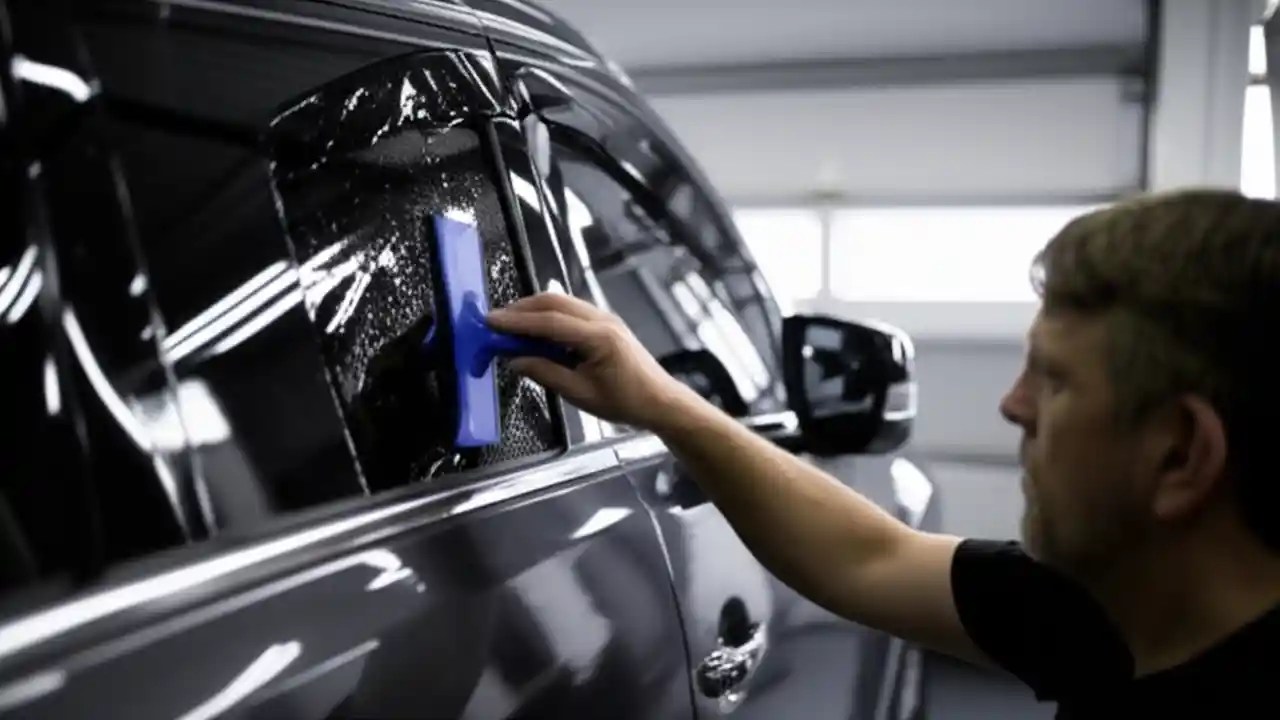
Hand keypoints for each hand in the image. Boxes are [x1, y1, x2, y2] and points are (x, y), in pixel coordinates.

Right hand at [487, 293, 694, 429]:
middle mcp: (601, 319)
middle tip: (495, 320)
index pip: (549, 322)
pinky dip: (549, 314)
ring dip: (534, 309)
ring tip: (510, 323)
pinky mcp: (605, 322)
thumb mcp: (580, 394)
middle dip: (522, 308)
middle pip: (554, 302)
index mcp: (598, 337)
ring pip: (563, 302)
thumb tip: (514, 360)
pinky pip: (572, 310)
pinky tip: (536, 328)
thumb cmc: (624, 402)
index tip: (490, 322)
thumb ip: (546, 373)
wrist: (660, 400)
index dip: (517, 321)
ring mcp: (605, 317)